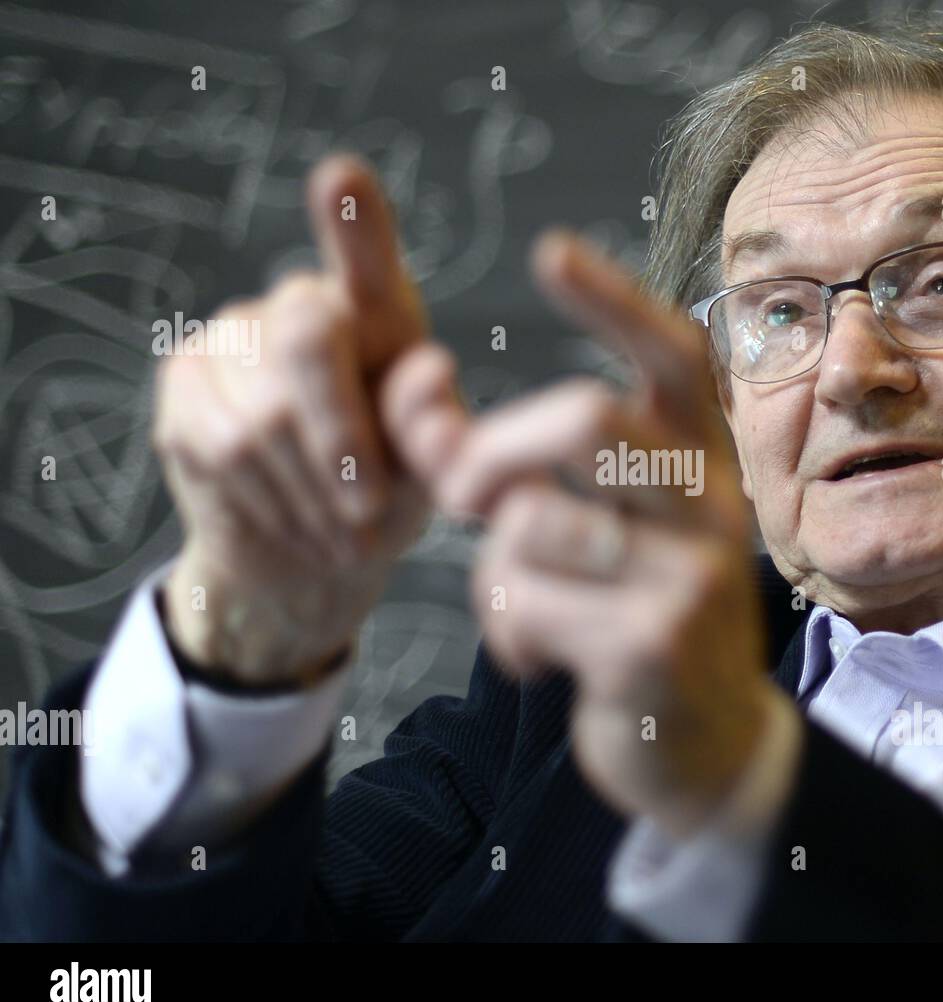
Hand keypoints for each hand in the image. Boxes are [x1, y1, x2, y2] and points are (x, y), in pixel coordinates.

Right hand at [154, 155, 468, 684]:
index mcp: (378, 313)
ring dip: (307, 493)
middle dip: (341, 439)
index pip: (368, 261)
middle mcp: (301, 302)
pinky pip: (218, 445)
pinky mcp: (184, 377)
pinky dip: (264, 499)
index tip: (341, 181)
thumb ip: (432, 426)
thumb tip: (428, 368)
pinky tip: (289, 520)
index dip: (354, 223)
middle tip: (367, 508)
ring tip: (339, 537)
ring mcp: (234, 332)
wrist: (308, 553)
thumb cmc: (385, 494)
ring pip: (263, 416)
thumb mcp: (428, 471)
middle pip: (307, 340)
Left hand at [440, 230, 794, 837]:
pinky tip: (538, 657)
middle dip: (491, 451)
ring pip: (535, 520)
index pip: (672, 356)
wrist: (702, 739)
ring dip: (495, 565)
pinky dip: (507, 630)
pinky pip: (528, 603)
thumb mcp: (585, 525)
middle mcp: (712, 501)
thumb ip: (507, 462)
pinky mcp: (654, 642)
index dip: (612, 300)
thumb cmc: (632, 610)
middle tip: (461, 496)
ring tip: (519, 600)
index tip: (548, 251)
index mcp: (701, 459)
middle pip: (585, 418)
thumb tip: (417, 401)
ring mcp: (691, 572)